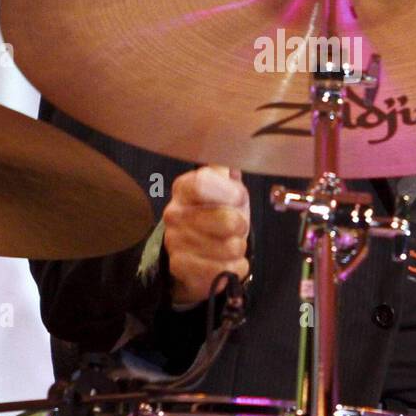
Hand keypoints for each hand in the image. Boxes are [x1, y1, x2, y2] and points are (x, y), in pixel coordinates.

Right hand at [162, 165, 250, 307]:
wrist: (202, 255)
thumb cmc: (219, 214)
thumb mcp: (227, 187)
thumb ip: (228, 168)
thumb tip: (236, 145)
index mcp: (184, 187)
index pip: (206, 182)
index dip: (230, 192)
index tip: (238, 198)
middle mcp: (174, 212)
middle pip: (227, 220)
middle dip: (241, 225)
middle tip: (235, 227)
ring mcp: (175, 241)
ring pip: (230, 248)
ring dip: (238, 248)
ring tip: (229, 244)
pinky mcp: (180, 267)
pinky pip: (224, 270)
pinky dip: (235, 268)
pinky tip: (227, 262)